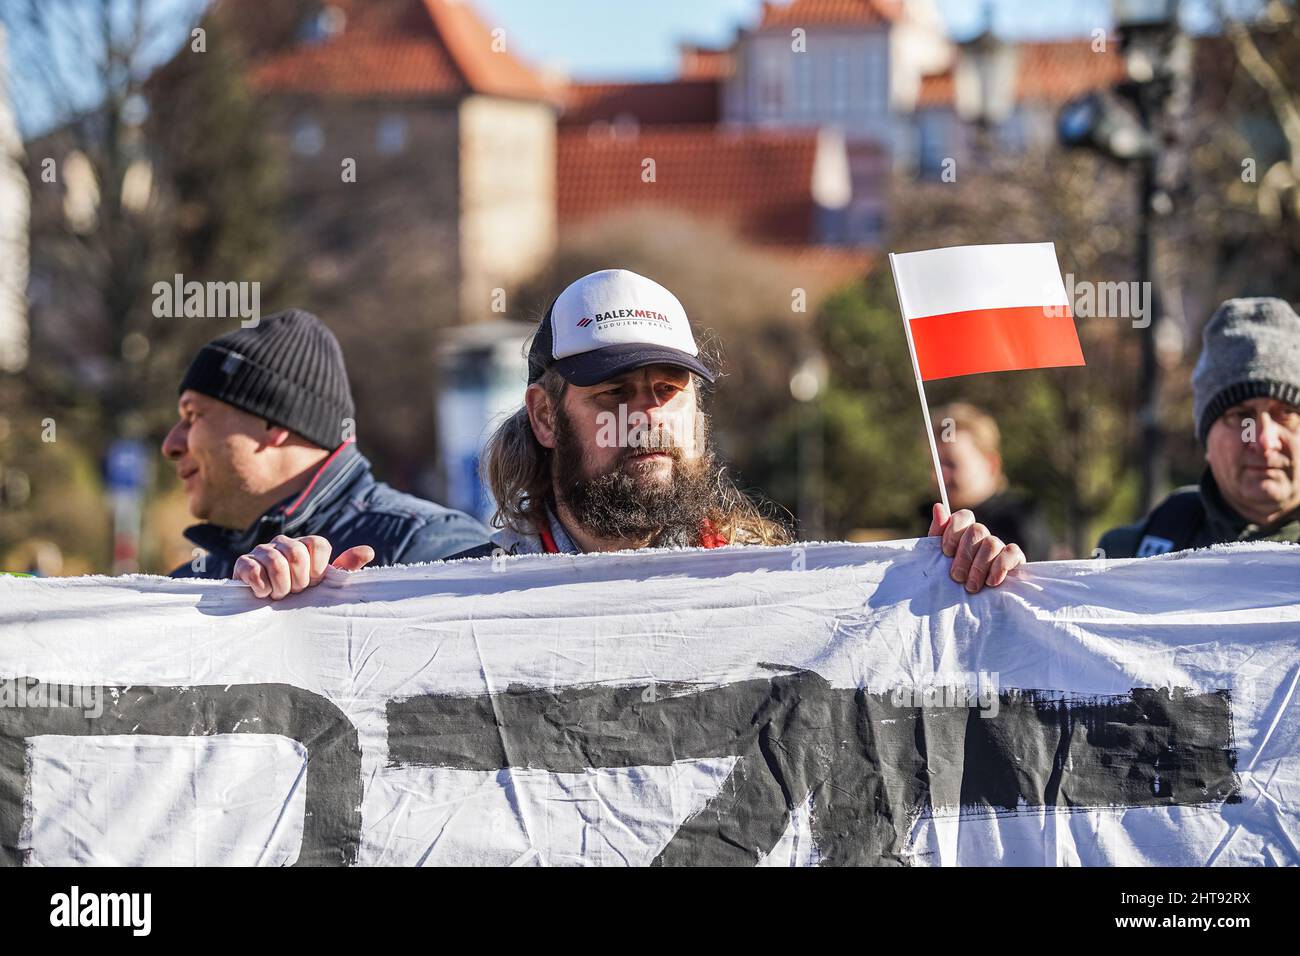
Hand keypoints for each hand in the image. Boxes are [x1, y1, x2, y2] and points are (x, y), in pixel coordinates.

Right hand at [233, 534, 373, 599]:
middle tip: (295, 592)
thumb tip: (368, 551)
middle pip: (297, 553)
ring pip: (276, 562)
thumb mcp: (326, 585)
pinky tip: (263, 594)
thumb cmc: (302, 597)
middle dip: (299, 582)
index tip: (314, 583)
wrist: (267, 612)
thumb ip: (345, 568)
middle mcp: (284, 543)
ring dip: (280, 588)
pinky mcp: (243, 563)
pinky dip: (262, 588)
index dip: (318, 569)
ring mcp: (262, 550)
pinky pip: (253, 570)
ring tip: (280, 596)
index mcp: (306, 545)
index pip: (319, 544)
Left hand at [927, 503, 1023, 592]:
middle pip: (978, 530)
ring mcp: (999, 546)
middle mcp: (982, 536)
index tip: (946, 553)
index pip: (964, 516)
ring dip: (979, 566)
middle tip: (956, 577)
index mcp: (963, 532)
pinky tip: (991, 582)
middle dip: (965, 555)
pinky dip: (1000, 567)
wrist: (966, 606)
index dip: (954, 533)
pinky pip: (1012, 552)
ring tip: (970, 586)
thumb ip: (937, 534)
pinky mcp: (1015, 559)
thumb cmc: (949, 580)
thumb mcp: (937, 558)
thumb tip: (938, 507)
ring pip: (992, 543)